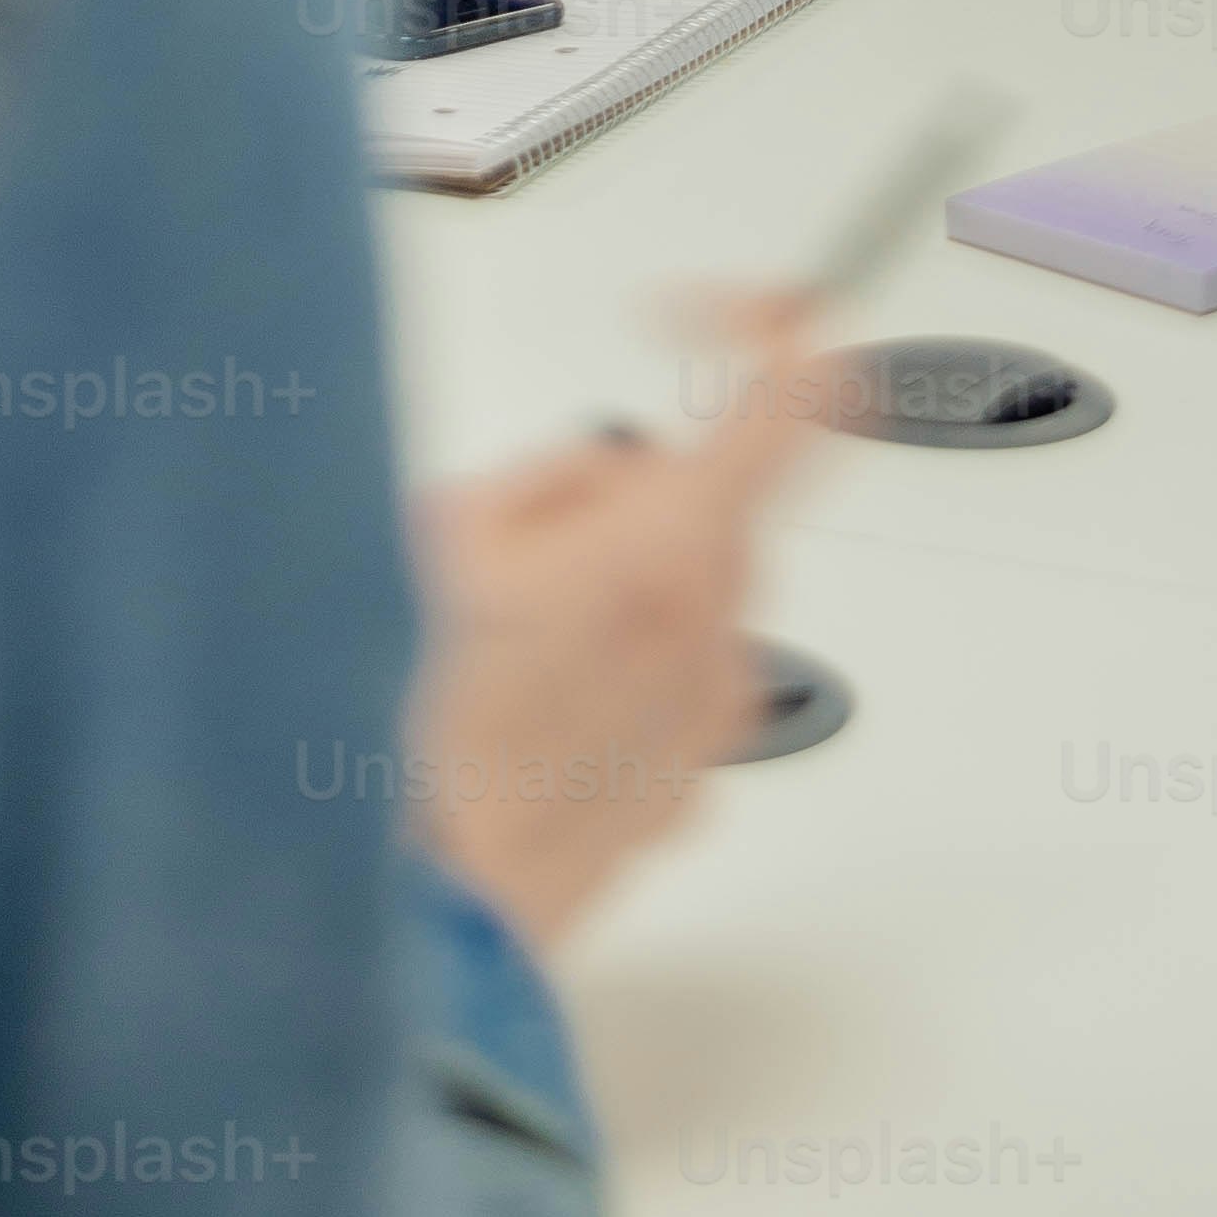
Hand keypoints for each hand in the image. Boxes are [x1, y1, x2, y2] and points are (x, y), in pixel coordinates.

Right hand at [397, 291, 826, 949]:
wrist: (430, 902)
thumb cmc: (418, 729)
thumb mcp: (446, 529)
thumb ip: (559, 474)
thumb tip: (608, 476)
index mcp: (666, 548)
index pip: (797, 404)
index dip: (782, 335)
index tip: (761, 314)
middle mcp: (715, 631)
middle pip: (727, 508)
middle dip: (644, 497)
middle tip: (530, 538)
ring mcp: (712, 714)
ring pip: (701, 598)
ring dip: (629, 588)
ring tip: (511, 634)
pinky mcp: (693, 776)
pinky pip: (679, 681)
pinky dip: (624, 666)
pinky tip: (531, 699)